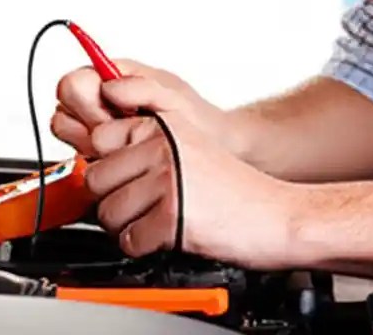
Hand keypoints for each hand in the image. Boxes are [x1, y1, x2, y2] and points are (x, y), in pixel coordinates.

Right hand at [50, 59, 239, 157]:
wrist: (211, 146)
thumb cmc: (194, 118)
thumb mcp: (173, 98)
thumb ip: (141, 87)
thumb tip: (108, 85)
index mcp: (113, 76)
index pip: (72, 82)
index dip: (84, 101)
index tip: (110, 114)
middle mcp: (100, 99)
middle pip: (63, 109)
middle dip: (88, 125)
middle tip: (122, 132)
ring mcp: (98, 125)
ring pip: (67, 132)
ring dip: (92, 143)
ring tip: (127, 144)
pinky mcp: (101, 150)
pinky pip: (81, 155)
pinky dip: (98, 159)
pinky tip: (126, 158)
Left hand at [82, 99, 296, 268]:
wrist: (277, 214)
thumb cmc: (235, 188)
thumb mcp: (189, 148)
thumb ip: (146, 147)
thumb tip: (95, 163)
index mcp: (164, 126)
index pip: (100, 140)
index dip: (111, 165)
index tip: (130, 177)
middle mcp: (162, 147)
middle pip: (96, 180)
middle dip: (115, 200)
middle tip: (146, 206)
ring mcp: (165, 181)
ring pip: (108, 213)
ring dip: (129, 226)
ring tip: (160, 221)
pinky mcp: (169, 217)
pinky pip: (129, 240)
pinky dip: (144, 246)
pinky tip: (169, 235)